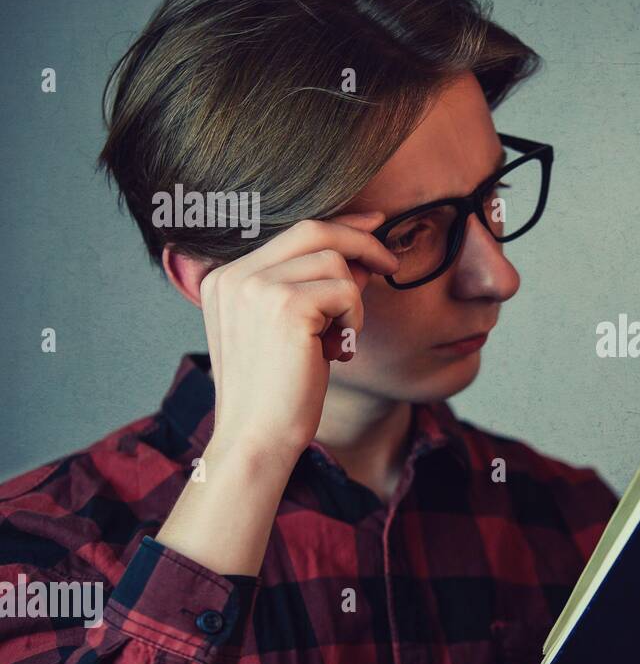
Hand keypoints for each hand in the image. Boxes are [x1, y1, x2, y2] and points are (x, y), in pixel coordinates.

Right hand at [198, 212, 398, 462]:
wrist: (258, 437)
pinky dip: (354, 321)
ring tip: (337, 342)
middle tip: (391, 263)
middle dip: (361, 241)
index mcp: (225, 279)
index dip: (339, 225)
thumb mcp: (290, 331)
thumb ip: (311, 289)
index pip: (292, 233)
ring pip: (336, 263)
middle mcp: (234, 276)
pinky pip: (346, 292)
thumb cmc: (277, 392)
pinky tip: (336, 352)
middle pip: (313, 231)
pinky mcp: (286, 306)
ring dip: (353, 304)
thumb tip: (359, 255)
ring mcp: (257, 288)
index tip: (373, 225)